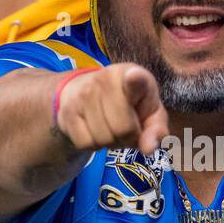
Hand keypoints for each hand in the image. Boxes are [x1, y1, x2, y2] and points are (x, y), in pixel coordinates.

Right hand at [55, 64, 169, 155]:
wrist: (83, 91)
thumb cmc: (129, 103)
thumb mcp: (150, 112)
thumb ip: (157, 130)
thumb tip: (149, 149)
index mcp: (133, 74)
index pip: (135, 78)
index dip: (135, 79)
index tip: (134, 77)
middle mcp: (105, 79)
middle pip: (123, 130)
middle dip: (128, 138)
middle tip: (126, 128)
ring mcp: (82, 95)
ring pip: (104, 140)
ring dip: (110, 143)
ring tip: (110, 127)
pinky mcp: (67, 112)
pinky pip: (86, 144)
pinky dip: (94, 145)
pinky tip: (95, 130)